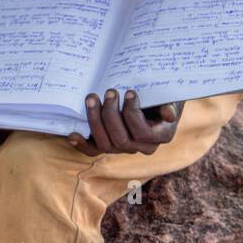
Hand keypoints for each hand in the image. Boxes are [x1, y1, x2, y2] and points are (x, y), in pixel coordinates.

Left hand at [68, 89, 182, 155]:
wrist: (155, 99)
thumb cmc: (162, 95)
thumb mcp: (170, 96)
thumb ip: (170, 104)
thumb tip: (168, 114)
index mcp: (160, 137)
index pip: (142, 133)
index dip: (133, 114)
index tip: (129, 92)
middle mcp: (142, 147)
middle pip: (121, 140)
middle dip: (111, 115)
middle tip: (108, 92)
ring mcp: (124, 148)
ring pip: (106, 145)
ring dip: (95, 121)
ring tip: (92, 98)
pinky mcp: (109, 145)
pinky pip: (94, 150)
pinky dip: (82, 144)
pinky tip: (72, 134)